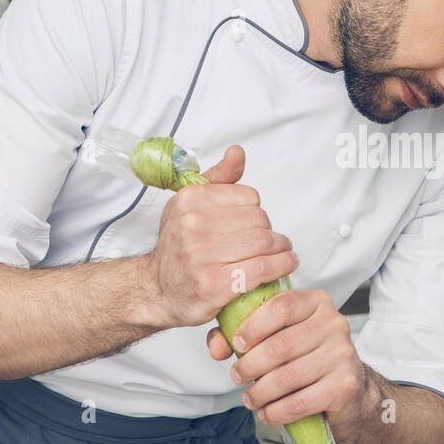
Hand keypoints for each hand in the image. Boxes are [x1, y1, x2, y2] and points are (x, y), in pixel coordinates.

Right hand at [144, 146, 297, 328]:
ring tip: (282, 253)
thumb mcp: (190, 205)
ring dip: (282, 249)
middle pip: (259, 220)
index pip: (249, 197)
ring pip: (264, 243)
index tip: (253, 225)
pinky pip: (262, 268)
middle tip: (272, 244)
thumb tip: (237, 152)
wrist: (158, 291)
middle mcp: (192, 225)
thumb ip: (218, 178)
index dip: (256, 212)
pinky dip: (282, 265)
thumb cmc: (180, 247)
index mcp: (189, 200)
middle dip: (272, 233)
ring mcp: (201, 256)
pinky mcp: (214, 284)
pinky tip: (285, 264)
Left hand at [206, 289, 367, 426]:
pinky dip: (276, 411)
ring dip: (260, 392)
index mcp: (316, 303)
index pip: (282, 305)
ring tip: (250, 398)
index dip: (254, 325)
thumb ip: (242, 335)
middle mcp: (334, 324)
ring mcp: (342, 355)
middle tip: (237, 376)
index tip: (237, 343)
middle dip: (250, 365)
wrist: (347, 389)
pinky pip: (300, 402)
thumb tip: (217, 347)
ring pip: (288, 377)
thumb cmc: (306, 357)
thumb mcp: (278, 336)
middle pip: (281, 345)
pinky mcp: (344, 385)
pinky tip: (266, 412)